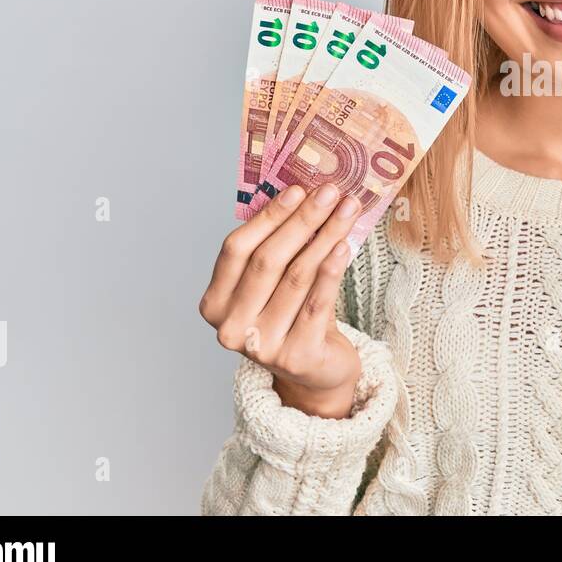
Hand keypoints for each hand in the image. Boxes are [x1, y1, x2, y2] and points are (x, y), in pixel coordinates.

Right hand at [199, 183, 364, 418]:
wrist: (317, 372)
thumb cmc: (293, 317)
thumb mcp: (274, 285)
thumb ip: (276, 248)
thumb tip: (301, 195)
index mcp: (215, 304)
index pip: (236, 250)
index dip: (267, 217)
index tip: (297, 189)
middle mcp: (231, 327)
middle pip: (267, 261)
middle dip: (302, 220)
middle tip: (328, 192)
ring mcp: (262, 346)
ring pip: (296, 277)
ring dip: (324, 237)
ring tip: (346, 210)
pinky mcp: (296, 356)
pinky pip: (317, 303)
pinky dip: (332, 270)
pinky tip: (344, 246)